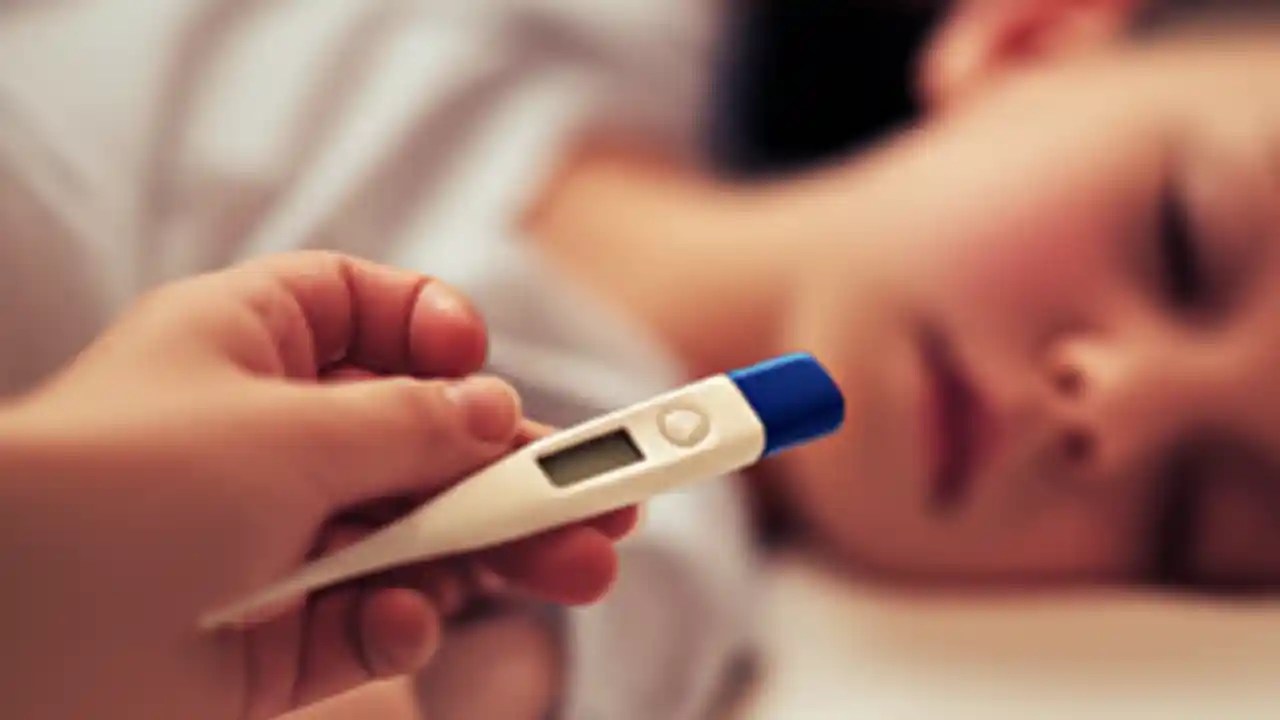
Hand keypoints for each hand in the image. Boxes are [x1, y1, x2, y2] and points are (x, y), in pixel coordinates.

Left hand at [0, 252, 634, 719]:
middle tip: (607, 499)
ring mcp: (275, 541)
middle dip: (512, 471)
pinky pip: (368, 617)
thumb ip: (410, 424)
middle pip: (421, 440)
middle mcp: (266, 439)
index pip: (364, 312)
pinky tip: (398, 622)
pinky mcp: (277, 635)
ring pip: (416, 536)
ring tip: (583, 568)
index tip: (485, 363)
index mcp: (249, 349)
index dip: (433, 329)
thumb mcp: (287, 431)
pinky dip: (395, 621)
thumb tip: (494, 413)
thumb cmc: (117, 491)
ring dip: (495, 552)